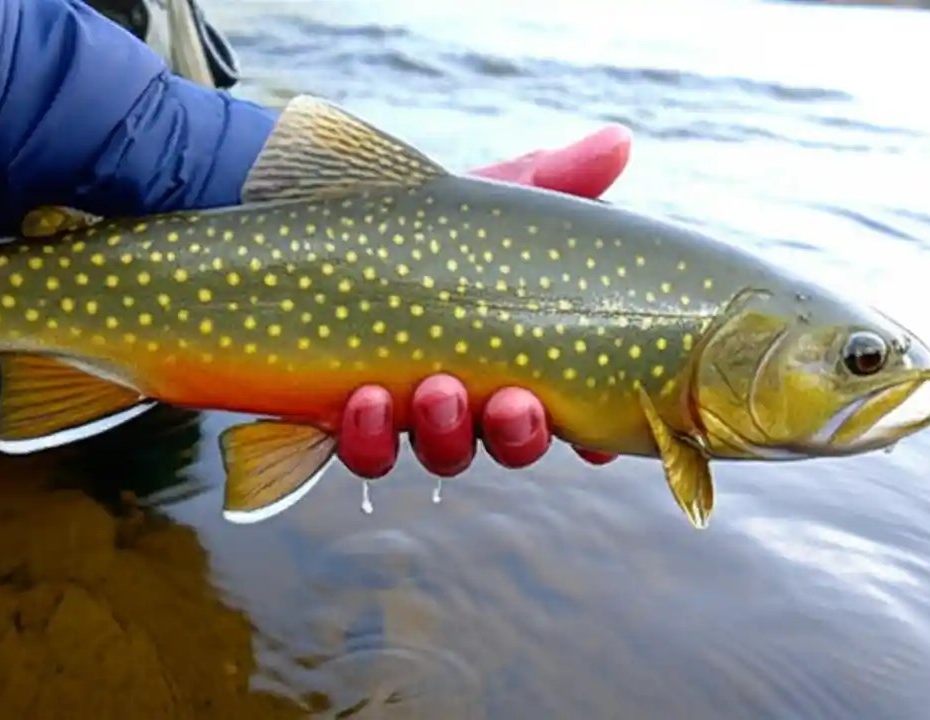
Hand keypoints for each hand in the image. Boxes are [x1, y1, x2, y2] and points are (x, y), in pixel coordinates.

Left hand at [338, 125, 630, 478]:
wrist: (309, 216)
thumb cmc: (416, 216)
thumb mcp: (487, 196)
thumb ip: (557, 179)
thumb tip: (620, 141)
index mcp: (518, 353)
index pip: (569, 408)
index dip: (593, 434)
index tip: (602, 438)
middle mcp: (472, 394)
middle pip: (512, 441)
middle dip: (519, 432)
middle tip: (512, 403)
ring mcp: (411, 413)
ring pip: (444, 452)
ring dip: (446, 433)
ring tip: (436, 390)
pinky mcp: (346, 418)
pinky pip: (364, 452)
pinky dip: (369, 435)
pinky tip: (363, 397)